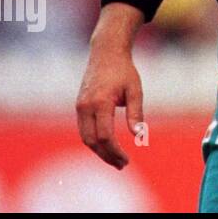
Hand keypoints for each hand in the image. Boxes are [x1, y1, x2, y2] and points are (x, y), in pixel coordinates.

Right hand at [76, 5, 145, 169]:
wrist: (105, 53)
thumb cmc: (124, 71)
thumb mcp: (135, 90)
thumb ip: (136, 113)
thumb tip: (138, 135)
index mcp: (101, 102)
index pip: (105, 136)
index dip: (114, 151)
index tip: (126, 160)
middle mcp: (86, 106)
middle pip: (92, 141)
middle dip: (106, 156)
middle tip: (122, 165)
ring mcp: (80, 107)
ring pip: (85, 138)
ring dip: (99, 151)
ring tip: (115, 160)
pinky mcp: (79, 106)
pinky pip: (84, 130)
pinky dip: (94, 141)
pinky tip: (107, 147)